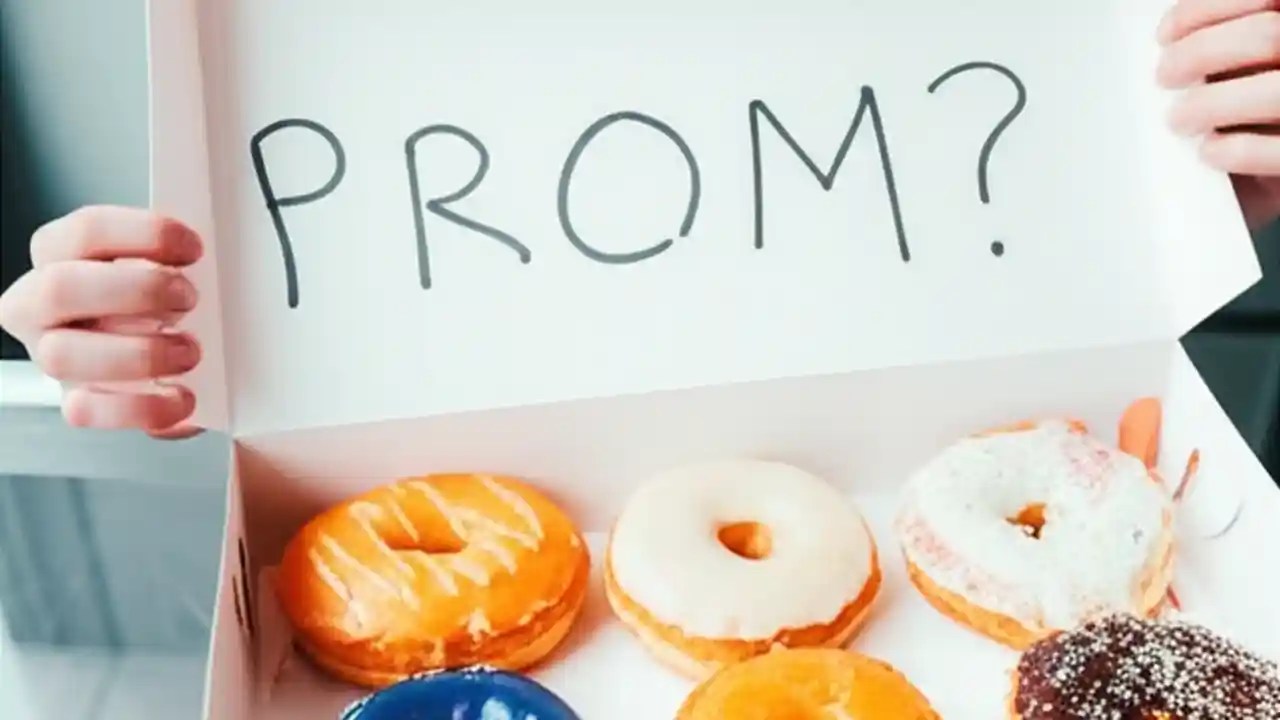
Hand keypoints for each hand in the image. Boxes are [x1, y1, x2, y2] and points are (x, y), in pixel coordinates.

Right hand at [0, 206, 203, 437]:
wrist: (162, 353)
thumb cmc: (159, 300)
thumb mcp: (165, 264)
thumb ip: (176, 257)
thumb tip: (213, 256)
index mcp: (61, 253)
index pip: (85, 230)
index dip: (143, 235)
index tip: (192, 248)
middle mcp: (42, 303)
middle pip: (60, 287)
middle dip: (136, 291)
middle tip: (189, 298)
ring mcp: (51, 354)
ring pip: (62, 355)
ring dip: (138, 353)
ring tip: (188, 352)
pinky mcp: (75, 400)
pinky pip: (86, 410)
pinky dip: (140, 406)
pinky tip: (180, 396)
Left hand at [1158, 0, 1279, 229]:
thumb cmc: (1268, 115)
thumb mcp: (1256, 67)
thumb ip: (1236, 47)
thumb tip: (1175, 40)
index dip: (1205, 9)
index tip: (1167, 34)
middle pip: (1267, 36)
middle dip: (1199, 54)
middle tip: (1165, 76)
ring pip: (1274, 91)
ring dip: (1209, 104)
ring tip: (1179, 119)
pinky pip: (1276, 151)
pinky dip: (1234, 149)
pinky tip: (1210, 151)